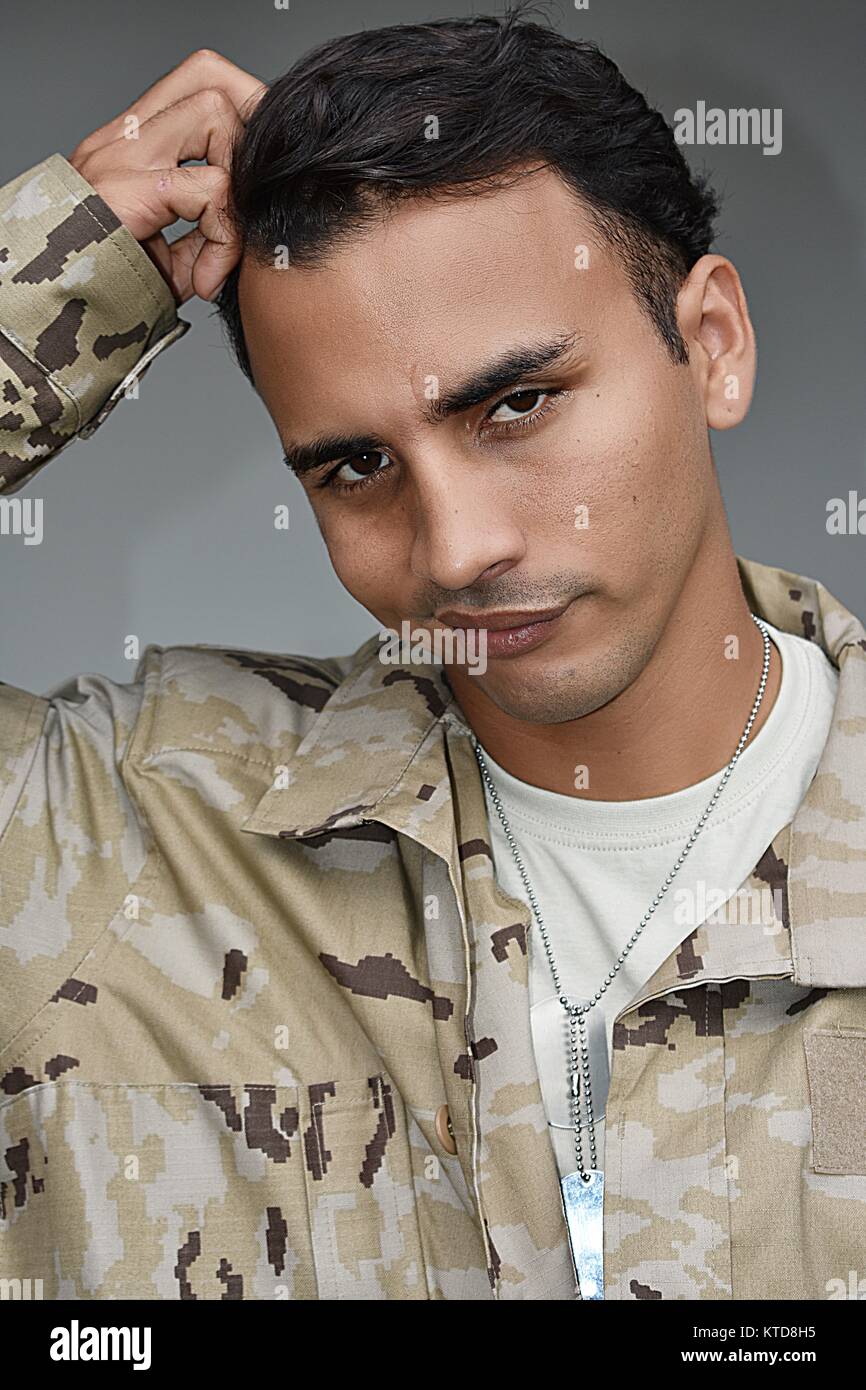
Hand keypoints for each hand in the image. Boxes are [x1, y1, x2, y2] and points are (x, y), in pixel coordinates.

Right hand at [67, 49, 266, 304]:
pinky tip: (206, 277)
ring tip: (224, 239)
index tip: (256, 182)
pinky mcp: (126, 188)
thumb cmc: (105, 289)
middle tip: (250, 196)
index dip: (243, 121)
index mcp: (131, 147)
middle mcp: (124, 139)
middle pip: (208, 74)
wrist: (51, 313)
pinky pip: (209, 188)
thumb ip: (204, 240)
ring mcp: (122, 156)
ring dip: (236, 179)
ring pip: (214, 112)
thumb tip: (244, 240)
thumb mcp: (166, 260)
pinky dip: (224, 236)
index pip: (196, 86)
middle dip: (249, 129)